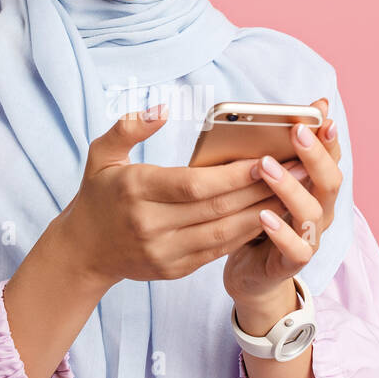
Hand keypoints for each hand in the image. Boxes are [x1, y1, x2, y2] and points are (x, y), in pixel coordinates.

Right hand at [56, 104, 292, 287]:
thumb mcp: (101, 154)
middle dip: (260, 190)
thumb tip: (161, 108)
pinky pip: (218, 250)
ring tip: (292, 192)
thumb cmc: (99, 195)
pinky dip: (246, 233)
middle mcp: (150, 225)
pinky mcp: (174, 269)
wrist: (83, 252)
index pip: (194, 185)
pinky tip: (269, 215)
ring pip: (223, 233)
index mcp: (135, 190)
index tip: (266, 159)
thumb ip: (128, 128)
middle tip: (294, 170)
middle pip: (216, 209)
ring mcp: (163, 252)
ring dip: (262, 213)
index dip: (233, 175)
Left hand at [222, 97, 342, 326]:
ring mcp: (310, 238)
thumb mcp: (264, 185)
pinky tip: (263, 215)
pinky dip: (281, 231)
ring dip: (290, 187)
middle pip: (330, 180)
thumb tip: (265, 121)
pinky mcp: (293, 262)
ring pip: (312, 212)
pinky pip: (295, 248)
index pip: (331, 156)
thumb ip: (270, 156)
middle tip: (296, 132)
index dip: (328, 134)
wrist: (252, 273)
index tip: (320, 110)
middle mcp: (321, 211)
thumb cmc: (258, 220)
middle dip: (315, 154)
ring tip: (265, 166)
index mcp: (316, 188)